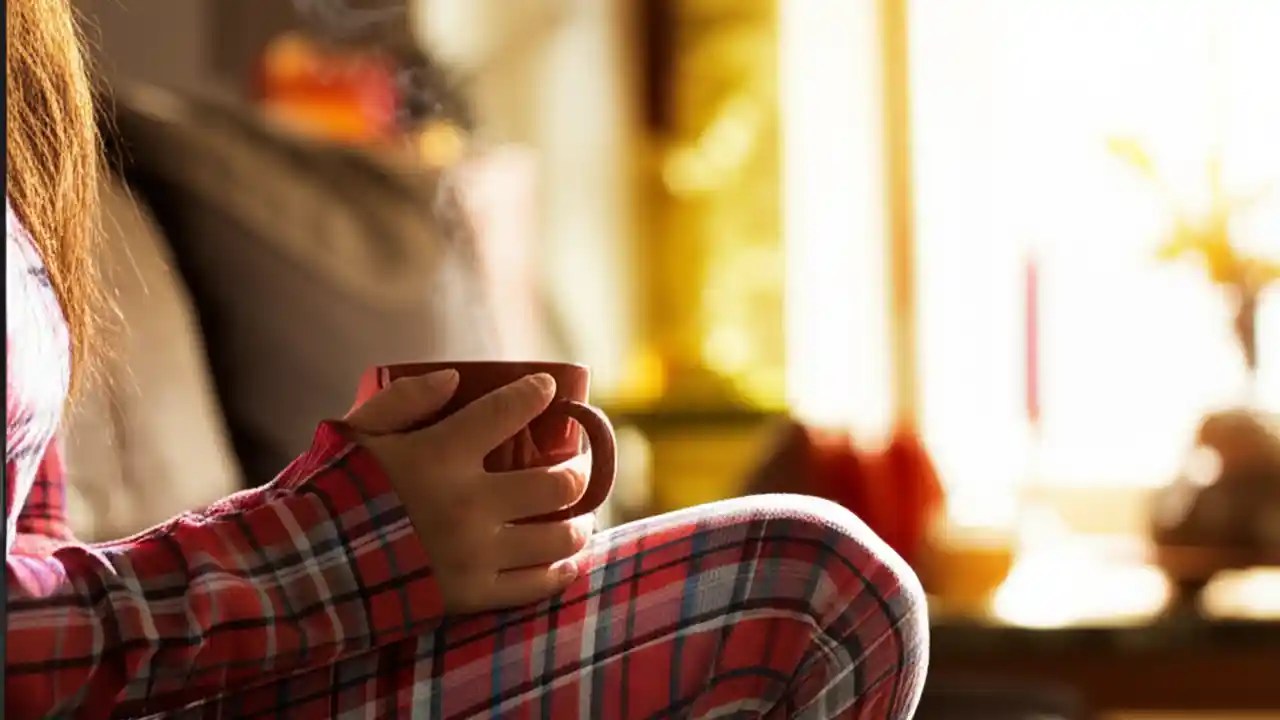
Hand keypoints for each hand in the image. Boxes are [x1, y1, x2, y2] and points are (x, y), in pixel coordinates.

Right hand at [346, 370, 593, 611]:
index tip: (550, 391)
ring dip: (581, 522)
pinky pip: (535, 585)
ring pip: (558, 537)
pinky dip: (561, 570)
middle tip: (578, 463)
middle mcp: (469, 504)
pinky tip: (568, 559)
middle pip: (557, 483)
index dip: (538, 394)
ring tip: (581, 514)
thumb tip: (456, 377)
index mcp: (440, 455)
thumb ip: (404, 399)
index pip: (509, 411)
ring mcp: (475, 555)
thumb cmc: (331, 495)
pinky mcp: (472, 596)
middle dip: (579, 468)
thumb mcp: (356, 435)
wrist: (305, 573)